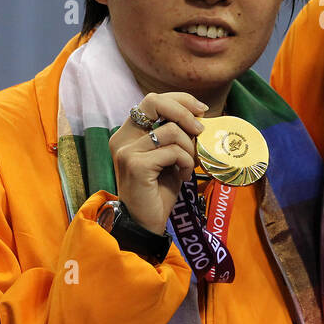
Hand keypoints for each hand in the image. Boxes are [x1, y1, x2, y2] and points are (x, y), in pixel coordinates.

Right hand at [108, 93, 206, 234]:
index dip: (179, 99)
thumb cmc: (158, 191)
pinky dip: (185, 163)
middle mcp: (122, 138)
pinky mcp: (135, 164)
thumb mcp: (169, 157)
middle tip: (200, 131)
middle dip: (184, 112)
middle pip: (155, 102)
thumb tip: (200, 115)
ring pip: (170, 130)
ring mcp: (126, 151)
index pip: (152, 100)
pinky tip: (183, 176)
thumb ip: (176, 136)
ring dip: (188, 148)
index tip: (201, 110)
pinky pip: (172, 151)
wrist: (145, 223)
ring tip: (187, 166)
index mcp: (129, 133)